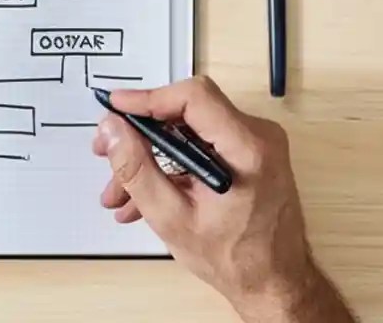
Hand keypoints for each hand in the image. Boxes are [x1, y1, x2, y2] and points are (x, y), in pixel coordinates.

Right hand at [93, 76, 353, 322]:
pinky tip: (145, 195)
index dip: (149, 98)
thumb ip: (137, 170)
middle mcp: (258, 137)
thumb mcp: (173, 219)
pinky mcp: (248, 155)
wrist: (275, 284)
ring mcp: (255, 145)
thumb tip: (112, 129)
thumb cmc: (237, 260)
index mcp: (248, 149)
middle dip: (141, 133)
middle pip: (187, 112)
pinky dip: (171, 165)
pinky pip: (200, 146)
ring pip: (188, 132)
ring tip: (121, 191)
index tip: (116, 107)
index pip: (193, 97)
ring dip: (150, 156)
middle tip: (108, 151)